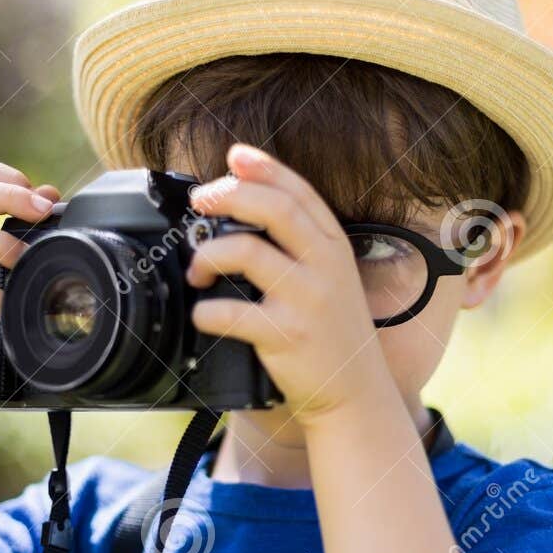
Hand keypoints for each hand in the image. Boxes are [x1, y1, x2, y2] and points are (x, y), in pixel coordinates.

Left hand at [186, 144, 397, 425]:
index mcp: (335, 247)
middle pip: (274, 209)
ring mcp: (308, 300)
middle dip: (229, 194)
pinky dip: (206, 311)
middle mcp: (325, 267)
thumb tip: (246, 208)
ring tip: (197, 271)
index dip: (265, 167)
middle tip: (200, 201)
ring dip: (208, 255)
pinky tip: (203, 314)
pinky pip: (231, 312)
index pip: (299, 192)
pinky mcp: (287, 335)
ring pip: (246, 252)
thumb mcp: (330, 280)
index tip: (234, 157)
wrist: (356, 396)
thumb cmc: (333, 336)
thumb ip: (300, 246)